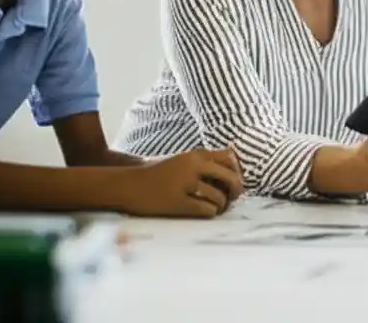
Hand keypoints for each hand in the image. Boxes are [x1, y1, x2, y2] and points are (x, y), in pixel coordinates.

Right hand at [123, 149, 243, 217]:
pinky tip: (204, 212)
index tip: (232, 181)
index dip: (236, 171)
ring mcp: (185, 184)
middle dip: (236, 191)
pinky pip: (207, 210)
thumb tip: (235, 165)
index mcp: (195, 155)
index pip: (230, 158)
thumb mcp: (182, 161)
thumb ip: (205, 161)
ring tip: (214, 208)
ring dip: (221, 206)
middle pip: (231, 178)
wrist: (130, 185)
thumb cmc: (158, 175)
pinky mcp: (178, 202)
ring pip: (219, 197)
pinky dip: (210, 213)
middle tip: (232, 199)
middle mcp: (193, 166)